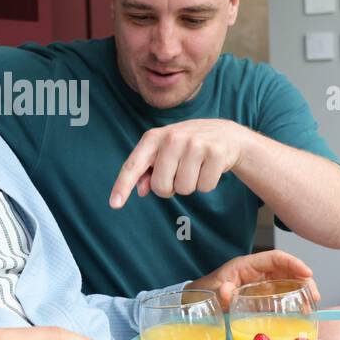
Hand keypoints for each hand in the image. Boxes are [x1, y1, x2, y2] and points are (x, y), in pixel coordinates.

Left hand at [109, 119, 247, 208]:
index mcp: (154, 137)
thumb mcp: (164, 151)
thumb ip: (148, 169)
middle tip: (180, 173)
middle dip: (170, 187)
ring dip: (190, 185)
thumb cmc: (187, 146)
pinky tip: (209, 167)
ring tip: (196, 167)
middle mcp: (173, 138)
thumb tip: (141, 190)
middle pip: (161, 186)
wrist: (225, 135)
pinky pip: (204, 187)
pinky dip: (207, 183)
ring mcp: (196, 144)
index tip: (114, 204)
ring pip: (184, 189)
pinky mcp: (216, 153)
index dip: (123, 186)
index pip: (134, 165)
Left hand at [187, 249, 319, 310]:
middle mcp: (257, 272)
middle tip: (314, 296)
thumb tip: (226, 292)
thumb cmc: (206, 290)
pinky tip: (300, 311)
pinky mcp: (262, 295)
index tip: (307, 273)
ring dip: (301, 290)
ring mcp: (261, 283)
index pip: (274, 258)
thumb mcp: (212, 289)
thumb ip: (220, 291)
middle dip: (303, 278)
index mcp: (247, 265)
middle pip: (286, 269)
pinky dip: (292, 300)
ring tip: (311, 304)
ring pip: (287, 281)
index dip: (292, 263)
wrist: (199, 298)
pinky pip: (281, 294)